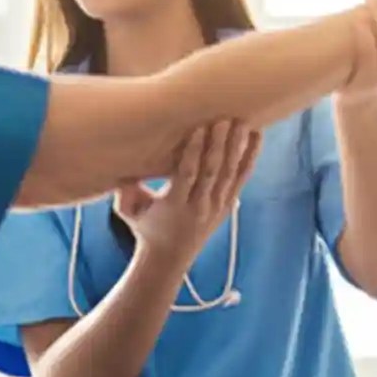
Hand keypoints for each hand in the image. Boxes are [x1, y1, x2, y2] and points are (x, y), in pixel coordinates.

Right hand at [113, 120, 260, 266]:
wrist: (169, 258)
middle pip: (212, 172)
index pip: (187, 175)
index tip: (199, 128)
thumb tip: (120, 166)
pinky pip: (241, 178)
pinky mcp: (227, 205)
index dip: (194, 151)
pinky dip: (250, 156)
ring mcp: (217, 206)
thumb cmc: (145, 228)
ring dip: (237, 147)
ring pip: (230, 173)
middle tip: (225, 118)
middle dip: (219, 144)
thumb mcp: (129, 211)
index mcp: (175, 205)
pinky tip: (257, 136)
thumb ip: (125, 190)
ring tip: (243, 121)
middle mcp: (199, 206)